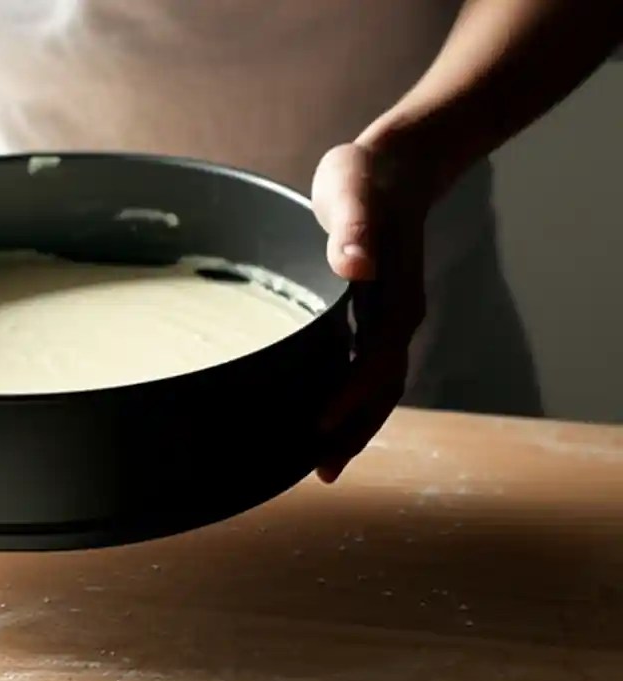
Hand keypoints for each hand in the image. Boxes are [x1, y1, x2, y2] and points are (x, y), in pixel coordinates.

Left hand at [310, 142, 428, 482]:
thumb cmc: (363, 178)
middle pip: (383, 388)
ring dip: (355, 426)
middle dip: (356, 431)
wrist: (392, 168)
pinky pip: (368, 371)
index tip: (320, 424)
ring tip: (320, 464)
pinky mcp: (376, 319)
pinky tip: (320, 421)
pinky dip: (349, 401)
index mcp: (396, 293)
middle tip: (320, 472)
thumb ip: (354, 228)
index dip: (351, 394)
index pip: (378, 359)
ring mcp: (390, 320)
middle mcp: (399, 315)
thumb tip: (358, 263)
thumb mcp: (351, 191)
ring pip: (379, 386)